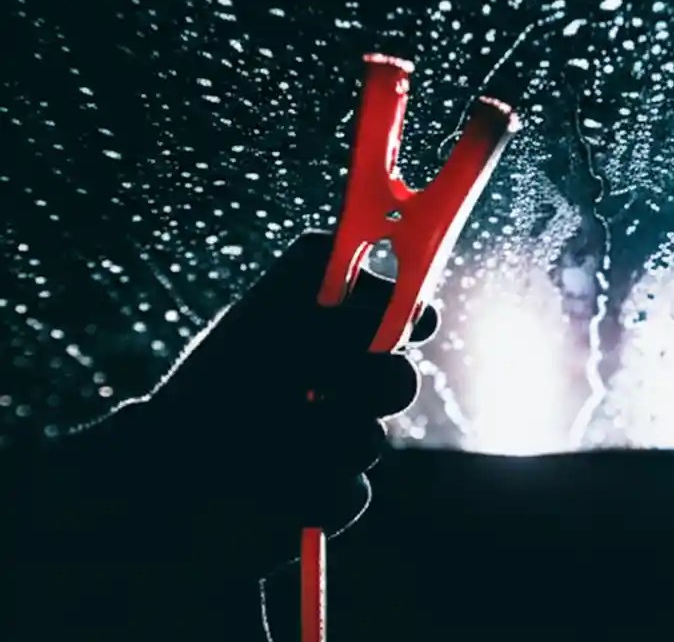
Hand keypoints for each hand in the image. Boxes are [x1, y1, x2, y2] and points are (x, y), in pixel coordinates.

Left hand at [5, 231, 435, 638]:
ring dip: (321, 439)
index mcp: (328, 341)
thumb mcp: (266, 312)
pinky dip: (312, 489)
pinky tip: (275, 484)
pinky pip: (351, 494)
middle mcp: (338, 390)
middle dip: (366, 382)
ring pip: (371, 441)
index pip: (396, 319)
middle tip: (325, 383)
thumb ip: (318, 270)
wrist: (165, 471)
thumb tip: (385, 268)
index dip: (412, 316)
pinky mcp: (330, 499)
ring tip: (269, 438)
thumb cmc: (214, 383)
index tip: (414, 322)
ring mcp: (338, 447)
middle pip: (398, 382)